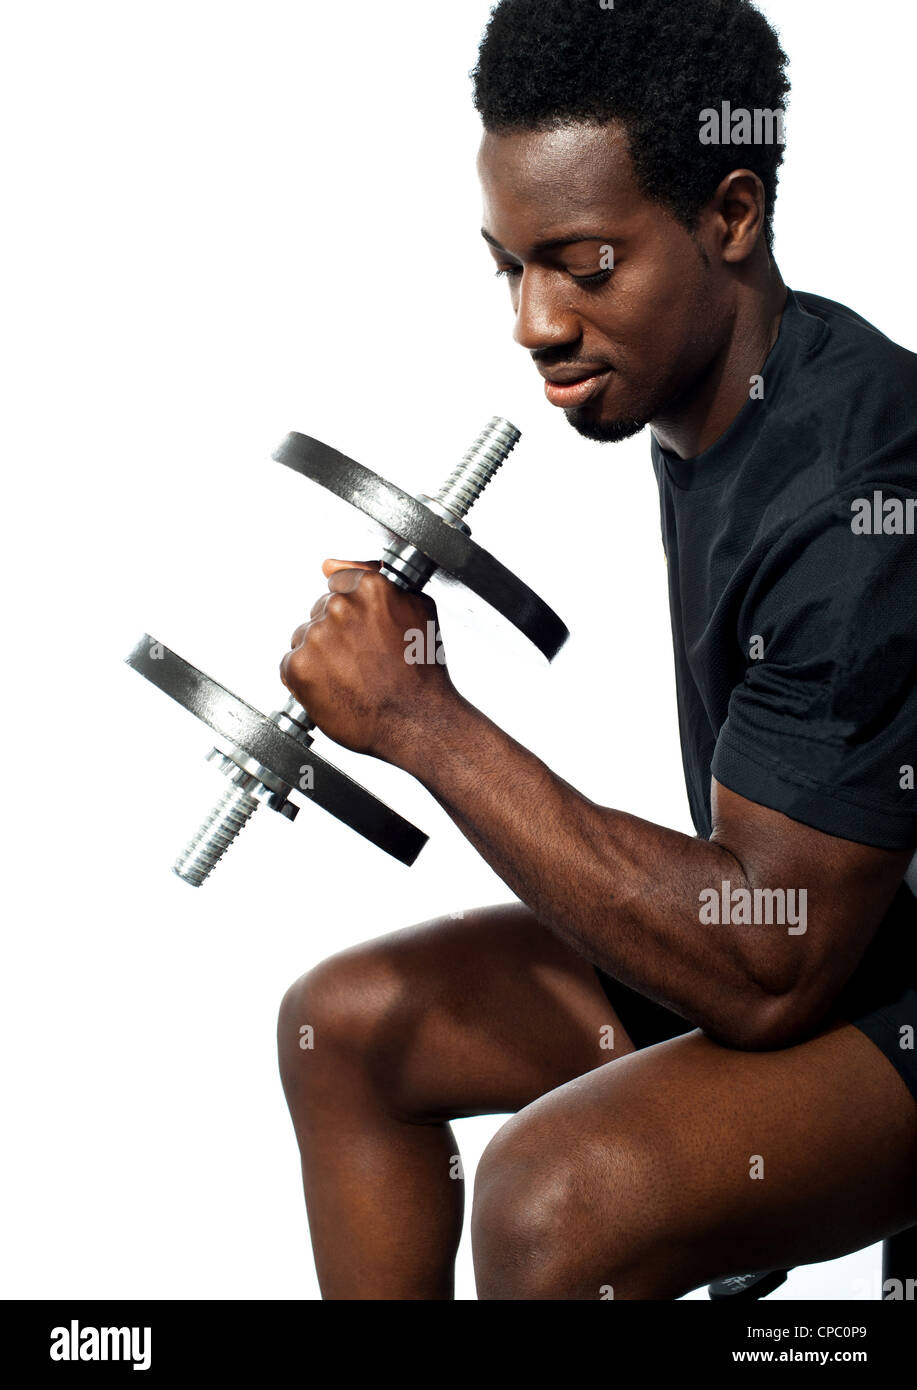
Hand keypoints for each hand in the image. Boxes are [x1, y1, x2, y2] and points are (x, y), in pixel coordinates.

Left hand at [280, 559, 456, 763]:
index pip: (339, 584)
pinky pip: (292, 665)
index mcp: (370, 588)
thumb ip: (375, 576)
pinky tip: (335, 689)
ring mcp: (317, 638)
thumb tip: (328, 564)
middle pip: (321, 612)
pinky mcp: (299, 668)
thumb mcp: (417, 609)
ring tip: (353, 678)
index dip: (353, 613)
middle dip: (337, 634)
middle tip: (365, 662)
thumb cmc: (422, 672)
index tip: (364, 633)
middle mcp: (339, 608)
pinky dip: (307, 679)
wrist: (419, 722)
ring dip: (322, 656)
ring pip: (305, 639)